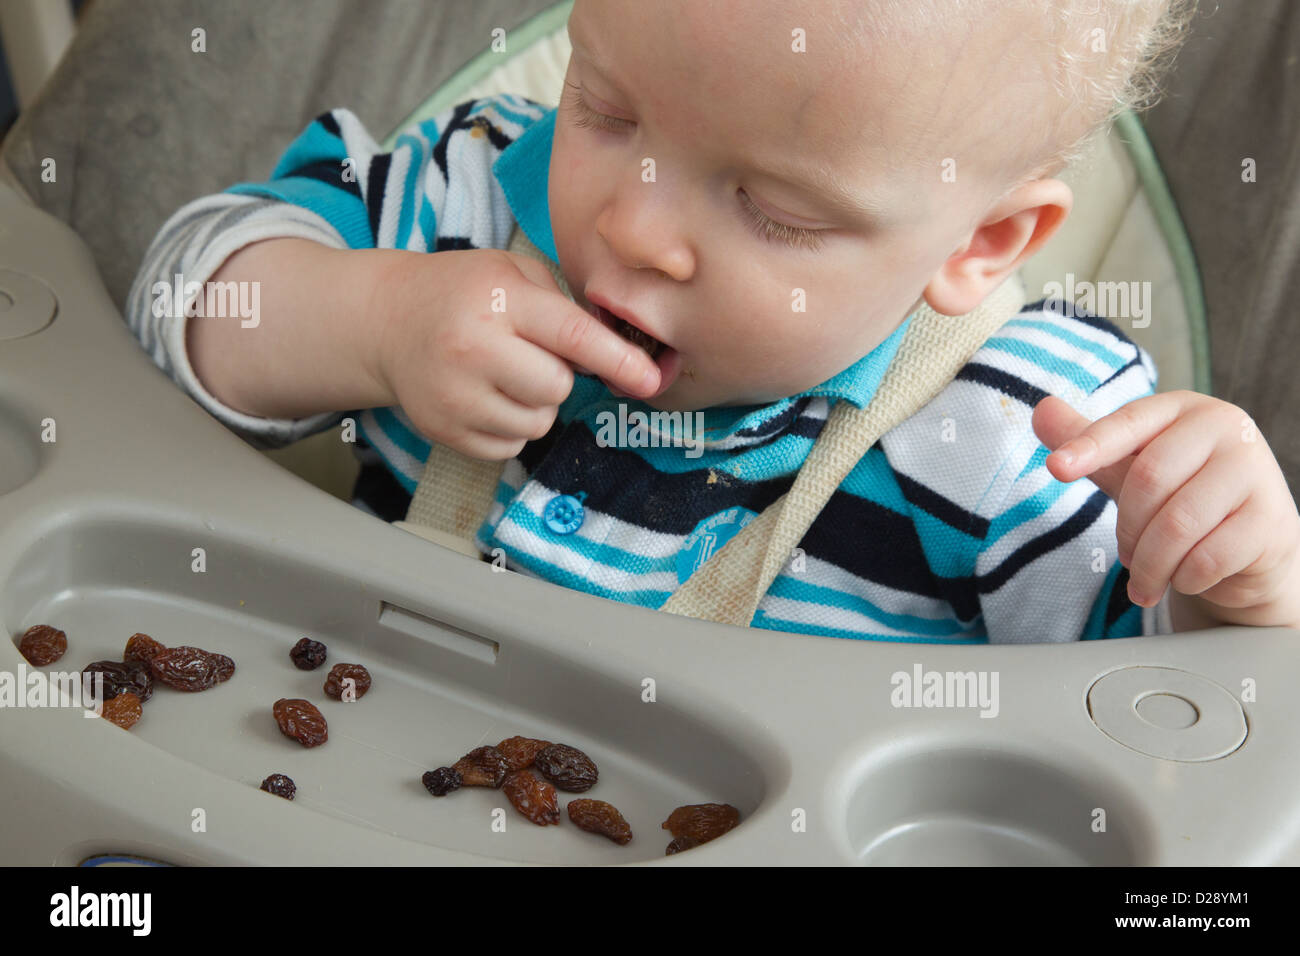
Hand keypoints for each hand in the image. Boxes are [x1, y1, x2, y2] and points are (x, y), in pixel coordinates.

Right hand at [373, 248, 660, 459]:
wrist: (386, 322)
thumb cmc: (463, 293)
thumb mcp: (511, 274)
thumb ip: (564, 308)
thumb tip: (620, 355)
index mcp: (496, 302)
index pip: (570, 335)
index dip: (616, 359)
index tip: (648, 379)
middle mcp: (472, 350)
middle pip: (557, 387)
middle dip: (557, 375)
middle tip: (529, 354)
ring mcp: (454, 396)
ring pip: (537, 422)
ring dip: (535, 404)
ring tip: (504, 374)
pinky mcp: (444, 430)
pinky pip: (510, 446)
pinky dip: (510, 427)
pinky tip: (486, 396)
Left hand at [1033, 391, 1299, 629]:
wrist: (1253, 548)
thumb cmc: (1183, 499)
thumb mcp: (1131, 469)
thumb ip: (1091, 443)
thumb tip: (1042, 410)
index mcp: (1185, 409)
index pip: (1129, 422)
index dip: (1089, 445)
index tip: (1055, 467)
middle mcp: (1227, 428)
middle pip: (1150, 479)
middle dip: (1126, 529)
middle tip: (1125, 556)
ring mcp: (1256, 472)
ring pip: (1178, 524)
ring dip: (1151, 564)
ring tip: (1145, 580)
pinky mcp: (1272, 522)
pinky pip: (1208, 557)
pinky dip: (1183, 578)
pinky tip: (1184, 579)